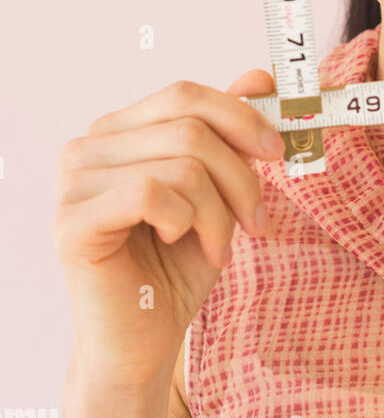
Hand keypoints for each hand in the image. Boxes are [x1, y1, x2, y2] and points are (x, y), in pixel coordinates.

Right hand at [55, 68, 279, 389]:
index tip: (277, 150)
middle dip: (240, 176)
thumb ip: (230, 132)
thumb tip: (259, 77)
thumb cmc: (176, 264)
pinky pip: (150, 194)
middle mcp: (88, 147)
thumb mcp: (216, 189)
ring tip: (219, 248)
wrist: (144, 340)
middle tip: (256, 221)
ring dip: (219, 213)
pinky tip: (179, 242)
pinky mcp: (72, 222)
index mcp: (118, 130)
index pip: (185, 95)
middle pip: (190, 128)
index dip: (240, 116)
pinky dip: (185, 220)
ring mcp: (74, 182)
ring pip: (181, 165)